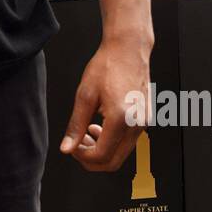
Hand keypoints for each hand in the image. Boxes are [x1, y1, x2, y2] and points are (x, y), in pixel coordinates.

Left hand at [58, 37, 151, 171]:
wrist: (129, 49)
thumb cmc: (107, 66)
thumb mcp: (85, 95)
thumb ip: (75, 125)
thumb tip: (66, 149)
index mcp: (121, 118)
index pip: (101, 155)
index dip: (82, 157)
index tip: (72, 147)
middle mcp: (137, 124)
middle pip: (114, 162)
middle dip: (92, 159)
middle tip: (77, 144)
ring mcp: (143, 123)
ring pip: (121, 154)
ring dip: (102, 150)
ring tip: (87, 131)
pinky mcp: (145, 119)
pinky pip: (127, 142)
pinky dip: (112, 141)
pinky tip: (99, 125)